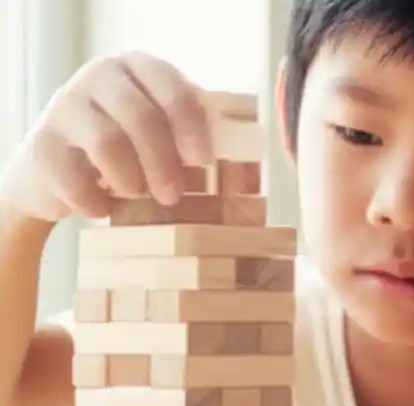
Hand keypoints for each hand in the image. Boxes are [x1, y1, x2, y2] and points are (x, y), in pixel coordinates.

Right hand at [0, 52, 211, 224]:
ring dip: (132, 180)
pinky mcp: (41, 145)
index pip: (172, 87)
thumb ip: (198, 139)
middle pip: (141, 117)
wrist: (58, 170)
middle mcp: (99, 77)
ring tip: (136, 194)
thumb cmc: (129, 148)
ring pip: (108, 144)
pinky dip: (97, 202)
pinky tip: (104, 207)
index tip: (204, 160)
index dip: (191, 125)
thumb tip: (249, 175)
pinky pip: (76, 178)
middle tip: (173, 195)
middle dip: (163, 162)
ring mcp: (65, 107)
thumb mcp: (162, 133)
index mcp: (139, 68)